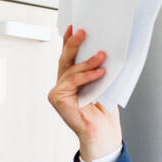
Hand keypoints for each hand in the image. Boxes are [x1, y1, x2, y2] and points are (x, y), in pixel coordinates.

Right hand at [47, 25, 121, 161]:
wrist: (102, 133)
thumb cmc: (103, 112)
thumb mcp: (103, 84)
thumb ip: (98, 69)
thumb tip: (104, 50)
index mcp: (72, 80)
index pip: (69, 57)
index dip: (69, 41)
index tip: (74, 27)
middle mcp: (62, 84)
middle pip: (66, 59)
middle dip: (74, 43)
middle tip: (83, 31)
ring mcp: (58, 91)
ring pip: (71, 69)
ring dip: (88, 61)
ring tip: (102, 55)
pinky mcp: (57, 98)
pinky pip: (73, 81)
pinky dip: (87, 76)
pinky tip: (100, 72)